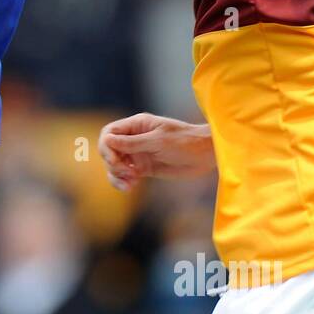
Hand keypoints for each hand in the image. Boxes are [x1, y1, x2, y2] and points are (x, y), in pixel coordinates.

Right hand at [97, 112, 214, 189]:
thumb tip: (107, 140)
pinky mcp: (145, 169)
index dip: (106, 147)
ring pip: (115, 165)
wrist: (206, 155)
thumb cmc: (185, 141)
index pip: (109, 133)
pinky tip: (130, 187)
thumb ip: (133, 142)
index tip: (115, 160)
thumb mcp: (158, 140)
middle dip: (112, 163)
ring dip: (116, 175)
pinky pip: (126, 176)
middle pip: (109, 150)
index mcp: (137, 126)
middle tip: (126, 172)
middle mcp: (135, 139)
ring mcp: (139, 154)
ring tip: (128, 184)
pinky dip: (123, 182)